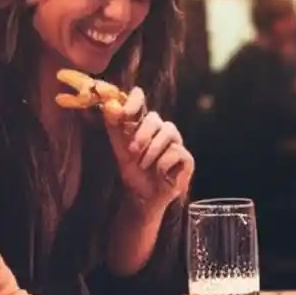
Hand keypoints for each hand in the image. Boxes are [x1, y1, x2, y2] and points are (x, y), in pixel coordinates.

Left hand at [104, 87, 193, 211]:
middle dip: (142, 135)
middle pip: (155, 118)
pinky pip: (177, 152)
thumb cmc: (133, 169)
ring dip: (152, 151)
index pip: (140, 99)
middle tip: (132, 151)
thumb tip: (108, 106)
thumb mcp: (118, 146)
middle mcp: (162, 129)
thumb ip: (113, 125)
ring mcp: (176, 143)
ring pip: (169, 132)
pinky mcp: (187, 158)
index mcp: (144, 123)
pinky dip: (164, 164)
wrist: (143, 195)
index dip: (134, 101)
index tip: (124, 112)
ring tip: (144, 165)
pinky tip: (160, 173)